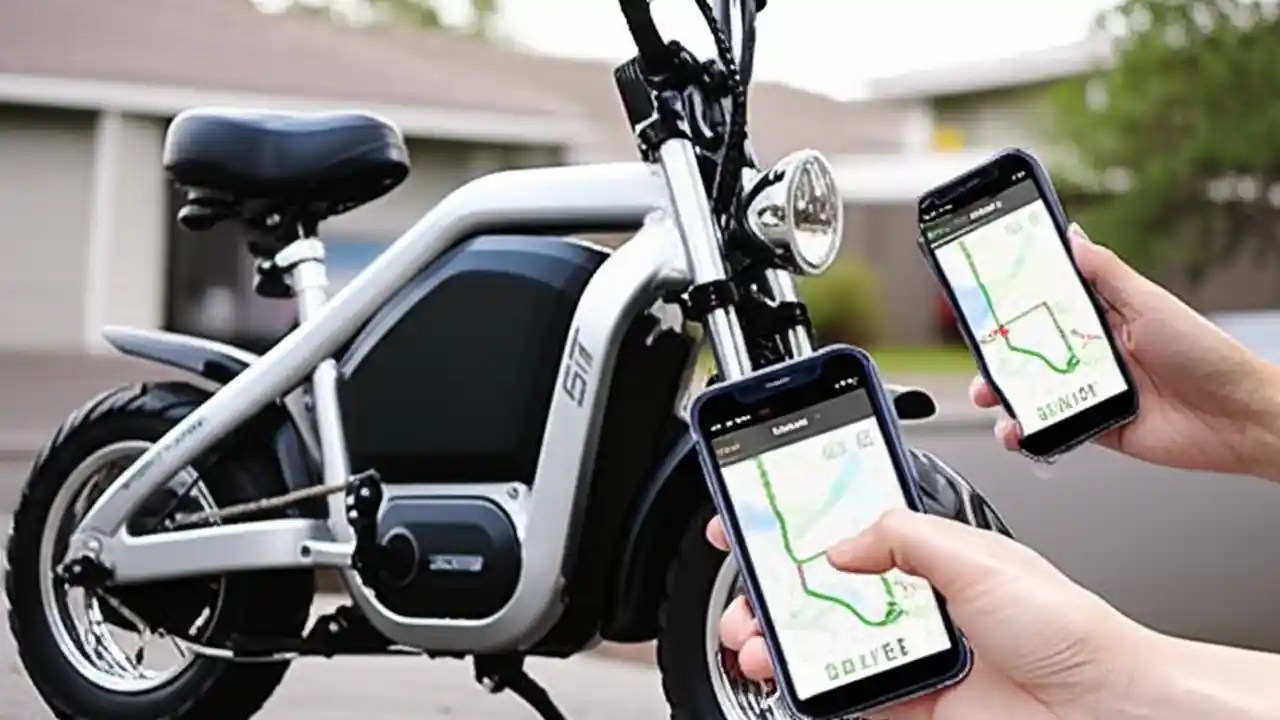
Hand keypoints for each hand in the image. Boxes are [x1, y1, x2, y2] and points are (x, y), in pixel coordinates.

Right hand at [707, 510, 1154, 718]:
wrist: (1104, 707)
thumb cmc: (1066, 625)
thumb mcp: (978, 556)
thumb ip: (902, 538)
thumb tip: (839, 544)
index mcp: (932, 555)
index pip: (848, 530)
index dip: (797, 526)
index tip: (750, 523)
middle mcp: (917, 603)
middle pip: (824, 593)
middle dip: (773, 592)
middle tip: (744, 595)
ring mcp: (913, 655)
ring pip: (828, 645)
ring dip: (783, 642)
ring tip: (756, 642)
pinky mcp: (914, 705)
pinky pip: (852, 698)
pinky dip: (816, 691)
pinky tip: (793, 680)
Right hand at [973, 223, 1279, 480]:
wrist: (1238, 417)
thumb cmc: (1206, 354)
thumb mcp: (1150, 302)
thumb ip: (1106, 273)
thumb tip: (1072, 237)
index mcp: (1105, 318)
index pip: (1047, 305)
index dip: (1013, 304)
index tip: (983, 303)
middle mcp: (1094, 353)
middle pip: (1029, 350)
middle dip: (997, 354)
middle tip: (981, 354)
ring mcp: (1092, 391)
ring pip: (1032, 392)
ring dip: (1004, 395)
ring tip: (992, 395)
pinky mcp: (1095, 426)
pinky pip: (1050, 429)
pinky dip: (1026, 432)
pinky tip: (1017, 429)